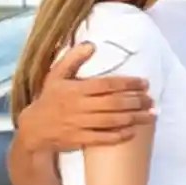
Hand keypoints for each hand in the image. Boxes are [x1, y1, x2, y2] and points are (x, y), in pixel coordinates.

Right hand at [17, 42, 154, 152]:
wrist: (33, 128)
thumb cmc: (49, 99)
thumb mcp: (55, 75)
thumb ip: (73, 59)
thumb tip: (91, 45)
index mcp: (75, 89)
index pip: (107, 85)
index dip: (128, 84)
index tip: (145, 83)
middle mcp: (79, 106)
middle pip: (114, 103)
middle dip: (137, 101)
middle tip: (152, 100)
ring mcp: (79, 124)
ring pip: (112, 121)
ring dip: (134, 118)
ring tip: (151, 115)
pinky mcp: (80, 139)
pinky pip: (103, 138)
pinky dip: (119, 136)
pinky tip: (133, 132)